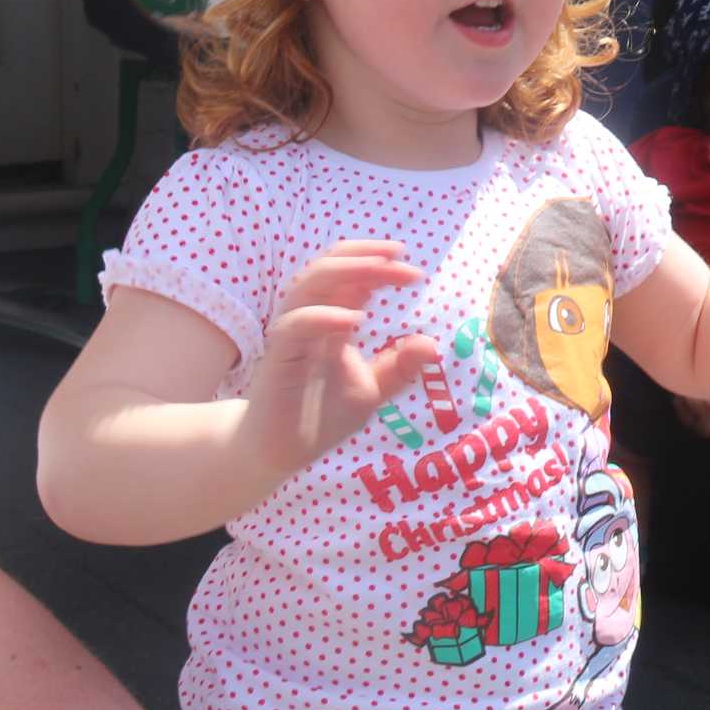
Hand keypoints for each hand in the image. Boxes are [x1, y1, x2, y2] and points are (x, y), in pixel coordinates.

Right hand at [236, 242, 440, 483]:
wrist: (278, 453)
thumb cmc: (320, 416)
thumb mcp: (370, 390)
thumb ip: (398, 368)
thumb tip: (432, 343)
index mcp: (331, 321)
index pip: (352, 277)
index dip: (380, 265)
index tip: (414, 272)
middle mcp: (309, 319)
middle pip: (329, 267)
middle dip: (364, 256)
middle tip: (400, 255)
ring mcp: (291, 335)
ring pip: (308, 284)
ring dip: (345, 270)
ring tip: (378, 269)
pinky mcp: (279, 358)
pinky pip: (296, 325)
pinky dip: (324, 315)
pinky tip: (355, 318)